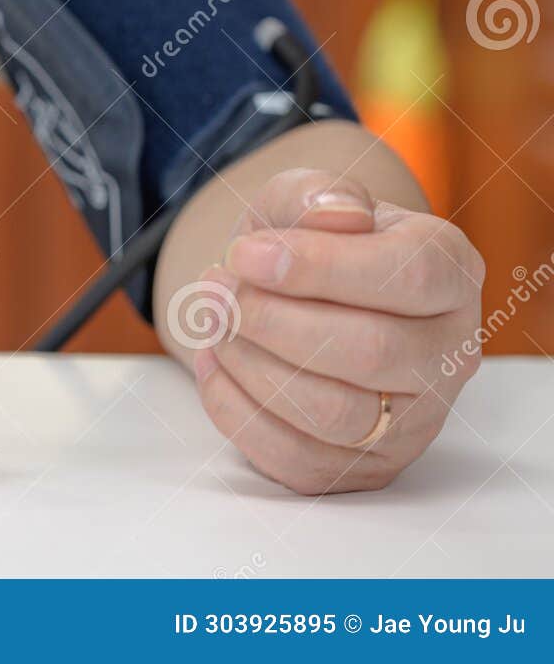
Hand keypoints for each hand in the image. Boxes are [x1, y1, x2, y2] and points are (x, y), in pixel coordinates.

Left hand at [185, 168, 483, 494]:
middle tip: (214, 290)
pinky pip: (297, 460)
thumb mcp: (302, 199)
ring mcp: (414, 420)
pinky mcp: (365, 469)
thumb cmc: (302, 246)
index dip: (318, 266)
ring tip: (212, 321)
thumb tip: (337, 215)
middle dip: (271, 321)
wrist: (283, 297)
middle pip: (370, 352)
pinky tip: (215, 361)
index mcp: (451, 273)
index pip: (410, 274)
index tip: (245, 254)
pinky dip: (237, 410)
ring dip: (251, 366)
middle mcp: (449, 353)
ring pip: (334, 414)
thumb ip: (316, 194)